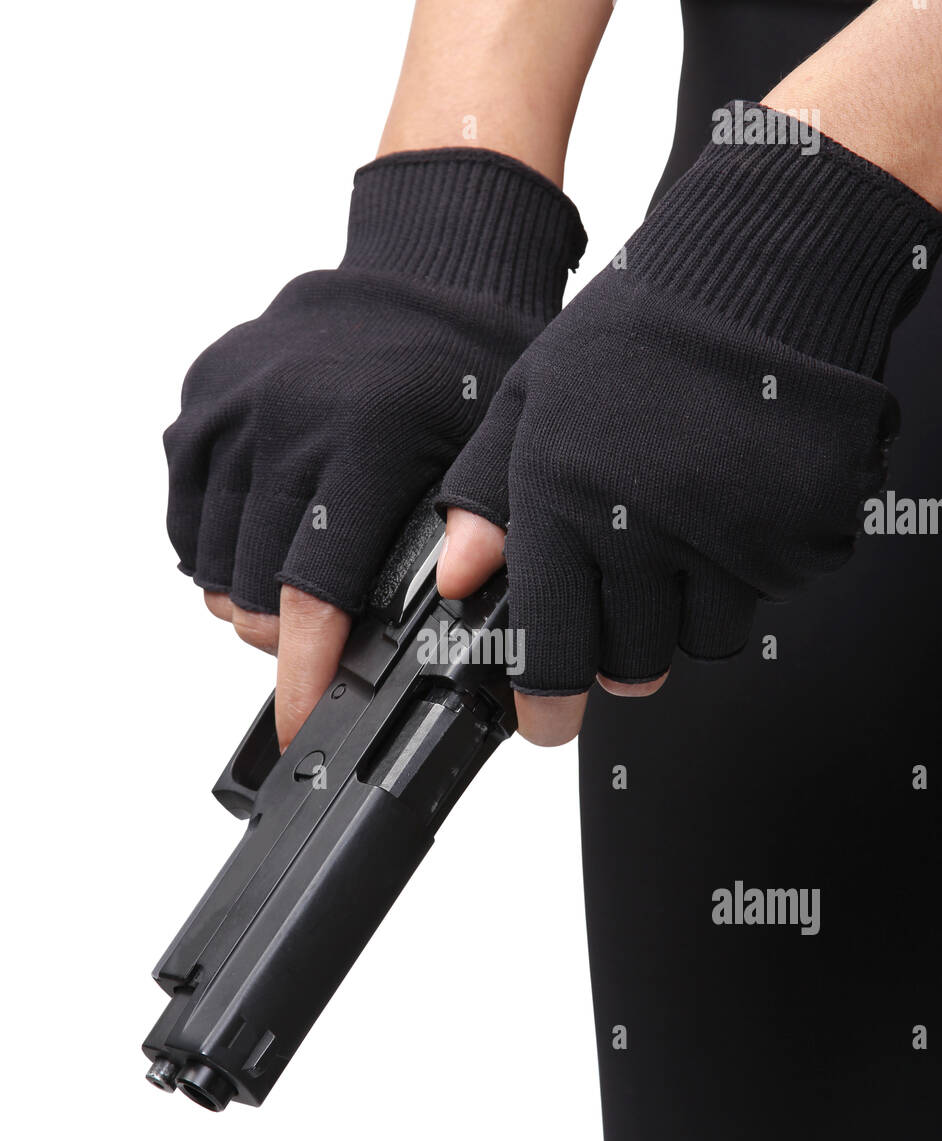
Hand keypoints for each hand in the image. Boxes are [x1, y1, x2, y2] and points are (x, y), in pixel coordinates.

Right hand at [163, 149, 584, 747]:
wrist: (425, 265)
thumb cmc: (470, 364)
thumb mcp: (502, 447)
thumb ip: (487, 532)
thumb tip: (460, 609)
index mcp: (361, 437)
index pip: (314, 592)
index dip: (306, 674)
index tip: (304, 726)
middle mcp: (280, 418)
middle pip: (249, 593)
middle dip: (286, 639)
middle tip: (329, 638)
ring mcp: (227, 406)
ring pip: (206, 563)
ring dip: (247, 597)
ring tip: (300, 590)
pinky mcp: (198, 398)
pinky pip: (183, 514)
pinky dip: (215, 548)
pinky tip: (265, 542)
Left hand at [435, 110, 932, 743]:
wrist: (767, 276)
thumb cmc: (644, 335)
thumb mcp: (531, 400)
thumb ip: (486, 495)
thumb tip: (456, 578)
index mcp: (566, 500)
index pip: (550, 646)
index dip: (544, 702)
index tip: (544, 722)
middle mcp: (645, 529)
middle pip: (629, 665)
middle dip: (618, 655)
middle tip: (624, 607)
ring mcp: (729, 539)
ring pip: (702, 639)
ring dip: (687, 610)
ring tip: (683, 532)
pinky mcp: (802, 537)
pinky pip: (769, 595)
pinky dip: (752, 570)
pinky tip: (735, 505)